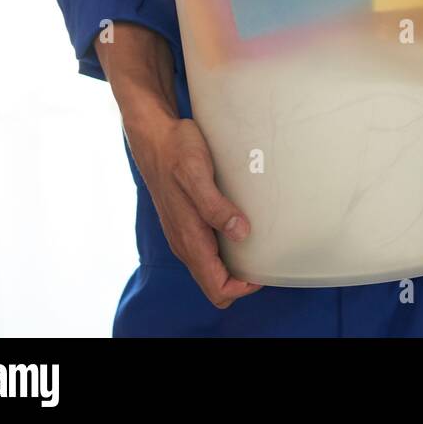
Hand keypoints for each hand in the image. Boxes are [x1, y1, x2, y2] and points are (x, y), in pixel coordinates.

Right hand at [97, 23, 260, 308]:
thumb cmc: (177, 151)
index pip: (217, 287)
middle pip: (216, 283)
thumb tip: (241, 233)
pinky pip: (210, 249)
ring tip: (261, 243)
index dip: (243, 287)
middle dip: (242, 280)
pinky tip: (243, 226)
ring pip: (213, 268)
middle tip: (267, 257)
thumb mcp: (197, 174)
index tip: (264, 270)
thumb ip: (215, 206)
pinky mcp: (187, 220)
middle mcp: (185, 242)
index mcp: (189, 238)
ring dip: (236, 264)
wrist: (154, 135)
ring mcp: (185, 233)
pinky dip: (228, 248)